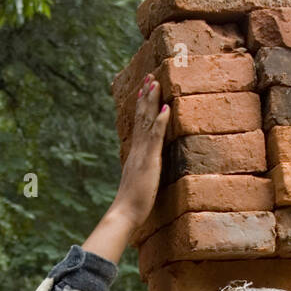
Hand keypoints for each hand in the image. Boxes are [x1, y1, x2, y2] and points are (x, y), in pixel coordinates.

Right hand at [112, 74, 169, 226]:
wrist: (124, 213)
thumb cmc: (131, 204)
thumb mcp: (137, 182)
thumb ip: (140, 172)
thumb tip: (141, 169)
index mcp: (135, 153)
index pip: (139, 124)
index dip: (142, 106)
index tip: (144, 89)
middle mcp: (137, 149)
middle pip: (141, 117)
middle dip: (146, 96)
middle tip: (149, 76)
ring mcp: (143, 153)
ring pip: (147, 122)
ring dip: (152, 101)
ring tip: (155, 82)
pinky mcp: (150, 161)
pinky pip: (156, 137)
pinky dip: (161, 121)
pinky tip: (166, 108)